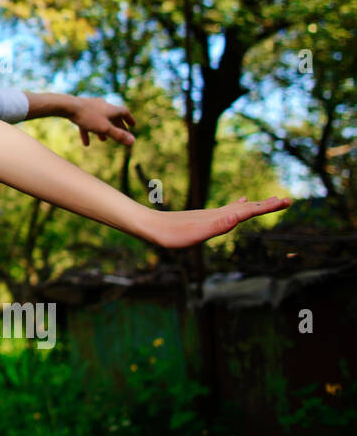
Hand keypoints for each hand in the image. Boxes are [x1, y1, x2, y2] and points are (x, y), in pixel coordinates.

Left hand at [69, 96, 135, 146]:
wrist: (67, 106)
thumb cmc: (88, 117)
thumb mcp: (105, 128)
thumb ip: (118, 135)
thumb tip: (133, 142)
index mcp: (111, 108)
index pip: (124, 112)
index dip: (129, 119)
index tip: (133, 125)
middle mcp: (103, 105)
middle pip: (113, 116)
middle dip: (117, 126)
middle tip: (121, 134)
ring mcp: (91, 106)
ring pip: (100, 119)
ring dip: (102, 130)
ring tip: (103, 140)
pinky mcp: (81, 109)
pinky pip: (87, 122)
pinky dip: (88, 132)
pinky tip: (86, 144)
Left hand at [144, 196, 290, 247]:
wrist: (149, 227)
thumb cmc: (171, 234)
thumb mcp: (195, 233)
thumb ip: (216, 226)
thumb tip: (237, 215)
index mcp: (219, 218)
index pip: (249, 211)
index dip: (267, 207)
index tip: (286, 201)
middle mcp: (217, 214)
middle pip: (247, 208)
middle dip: (266, 205)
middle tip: (286, 200)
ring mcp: (210, 216)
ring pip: (238, 208)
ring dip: (255, 205)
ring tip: (268, 201)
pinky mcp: (202, 219)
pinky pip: (226, 211)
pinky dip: (237, 207)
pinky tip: (237, 204)